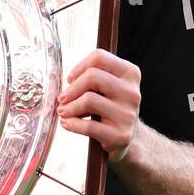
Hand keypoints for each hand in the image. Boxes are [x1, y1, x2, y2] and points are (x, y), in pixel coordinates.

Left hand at [56, 49, 141, 163]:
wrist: (128, 137)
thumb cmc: (111, 107)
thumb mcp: (108, 87)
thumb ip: (91, 77)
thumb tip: (66, 80)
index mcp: (129, 73)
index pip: (99, 57)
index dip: (79, 67)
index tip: (70, 79)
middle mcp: (131, 92)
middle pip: (92, 77)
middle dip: (71, 89)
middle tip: (62, 98)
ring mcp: (127, 114)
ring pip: (89, 100)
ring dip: (69, 107)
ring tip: (63, 111)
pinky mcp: (121, 135)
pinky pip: (88, 126)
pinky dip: (72, 124)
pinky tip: (67, 123)